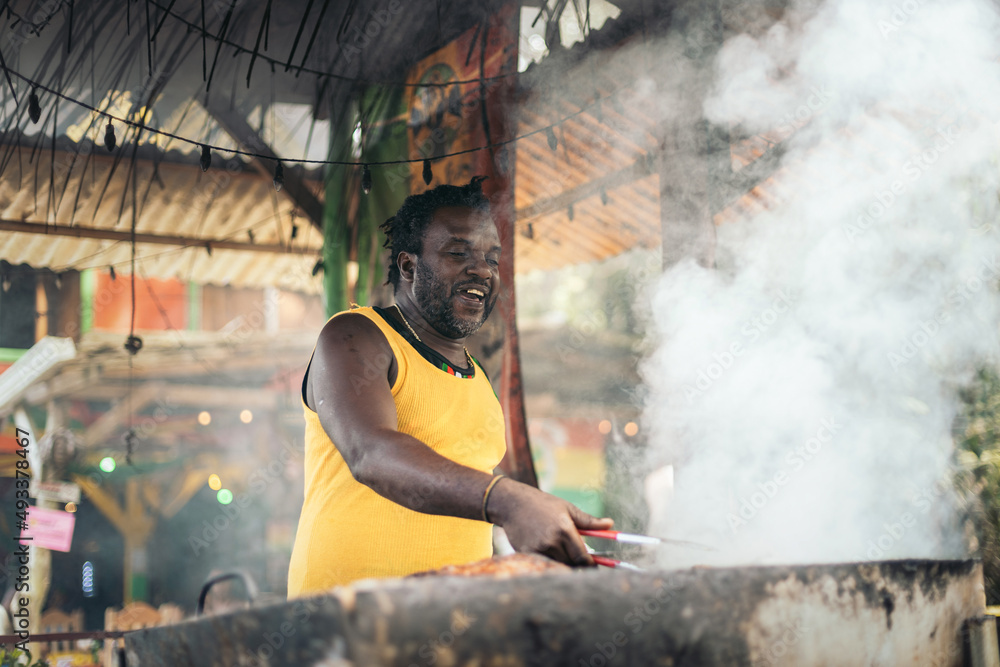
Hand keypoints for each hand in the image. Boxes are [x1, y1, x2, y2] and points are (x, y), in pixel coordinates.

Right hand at [487, 478, 613, 565]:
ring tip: (561, 551)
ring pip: (558, 565)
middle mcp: (552, 541)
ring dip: (563, 563)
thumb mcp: (567, 509)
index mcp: (565, 530)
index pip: (583, 557)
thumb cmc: (543, 504)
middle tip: (580, 560)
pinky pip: (544, 563)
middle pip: (571, 564)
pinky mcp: (527, 554)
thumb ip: (589, 521)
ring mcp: (538, 549)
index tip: (595, 567)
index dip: (591, 565)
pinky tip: (547, 550)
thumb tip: (610, 524)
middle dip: (577, 564)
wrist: (512, 504)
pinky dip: (549, 561)